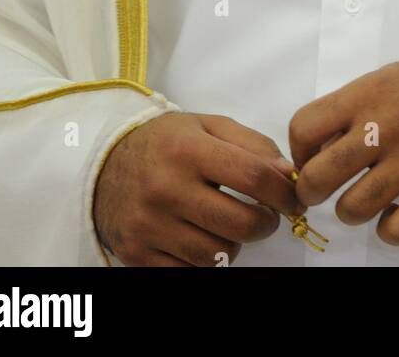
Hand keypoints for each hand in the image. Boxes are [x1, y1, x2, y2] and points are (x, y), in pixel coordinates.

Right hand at [93, 112, 300, 266]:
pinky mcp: (138, 254)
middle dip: (266, 223)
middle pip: (240, 224)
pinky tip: (202, 236)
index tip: (293, 199)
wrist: (104, 166)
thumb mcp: (207, 126)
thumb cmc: (166, 143)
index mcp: (187, 149)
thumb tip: (287, 172)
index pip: (253, 177)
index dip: (283, 193)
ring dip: (234, 243)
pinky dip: (205, 260)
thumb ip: (251, 144)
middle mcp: (166, 188)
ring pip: (218, 255)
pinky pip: (191, 272)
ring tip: (227, 223)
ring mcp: (150, 226)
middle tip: (266, 216)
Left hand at [289, 54, 398, 245]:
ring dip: (350, 211)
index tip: (307, 158)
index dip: (297, 150)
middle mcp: (387, 126)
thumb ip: (349, 109)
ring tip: (361, 199)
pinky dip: (389, 230)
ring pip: (355, 208)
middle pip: (320, 175)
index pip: (304, 127)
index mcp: (368, 95)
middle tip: (320, 190)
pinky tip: (394, 212)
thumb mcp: (383, 80)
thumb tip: (314, 150)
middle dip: (311, 190)